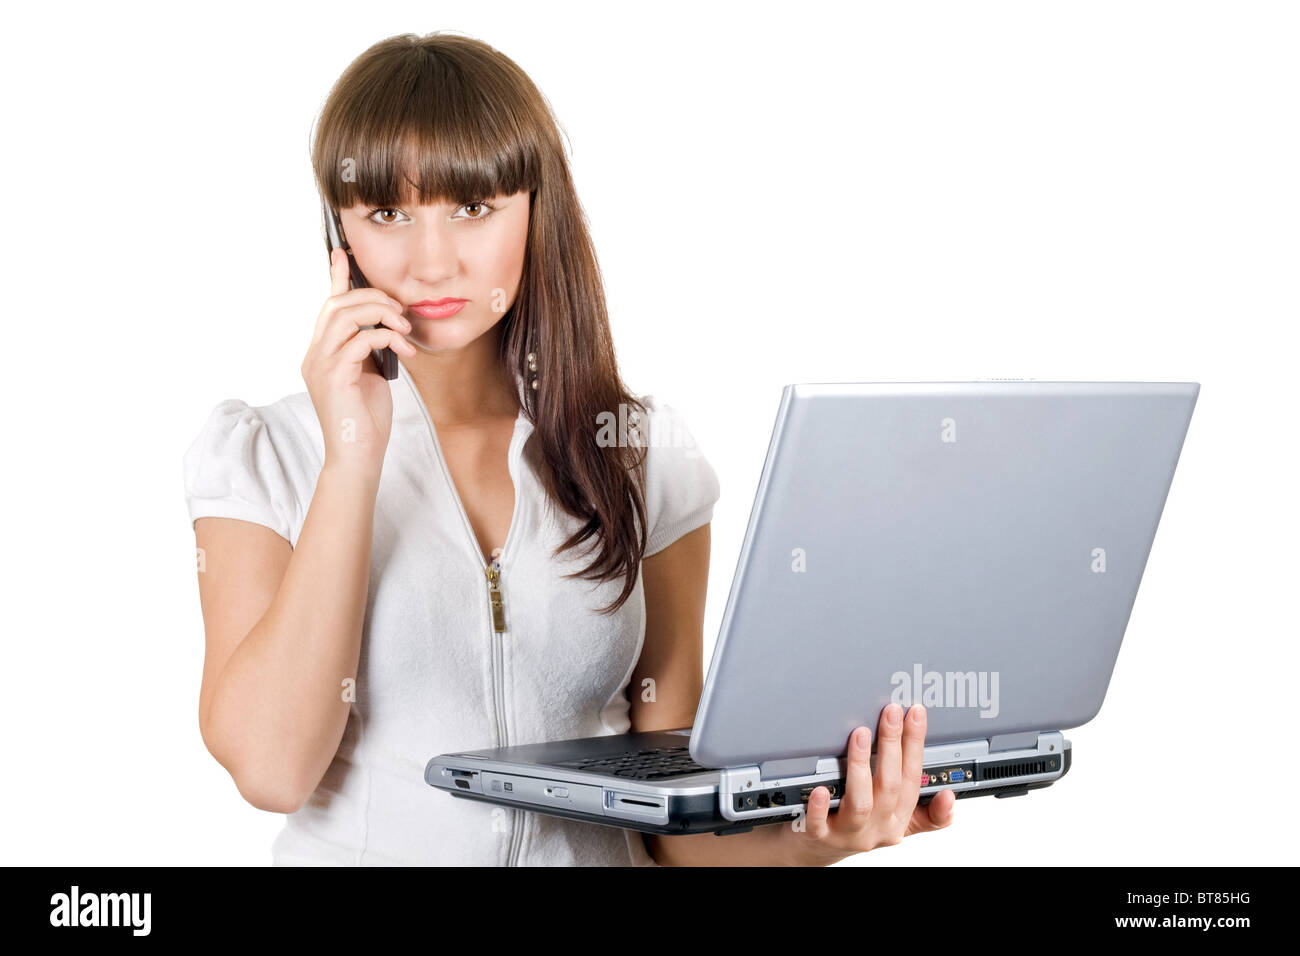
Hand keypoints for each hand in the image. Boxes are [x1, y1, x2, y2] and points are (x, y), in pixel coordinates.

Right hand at [302, 248, 417, 473]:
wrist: (357, 457)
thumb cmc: (365, 421)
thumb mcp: (369, 376)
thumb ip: (368, 350)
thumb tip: (384, 327)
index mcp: (322, 352)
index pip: (327, 306)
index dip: (335, 277)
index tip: (342, 253)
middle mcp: (315, 354)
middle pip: (337, 304)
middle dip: (373, 297)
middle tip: (401, 310)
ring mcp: (320, 364)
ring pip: (345, 315)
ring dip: (381, 314)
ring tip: (405, 329)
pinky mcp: (333, 376)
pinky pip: (360, 339)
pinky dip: (386, 338)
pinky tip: (405, 351)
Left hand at [779, 703, 954, 864]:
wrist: (818, 850)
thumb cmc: (857, 827)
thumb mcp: (897, 822)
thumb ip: (926, 812)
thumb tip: (950, 797)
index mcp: (898, 819)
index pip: (913, 777)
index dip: (915, 743)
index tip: (916, 713)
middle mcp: (878, 827)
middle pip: (890, 784)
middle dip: (892, 744)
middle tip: (890, 713)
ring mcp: (849, 833)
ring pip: (861, 802)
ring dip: (861, 766)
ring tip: (860, 735)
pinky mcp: (821, 838)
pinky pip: (820, 824)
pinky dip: (820, 807)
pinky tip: (820, 788)